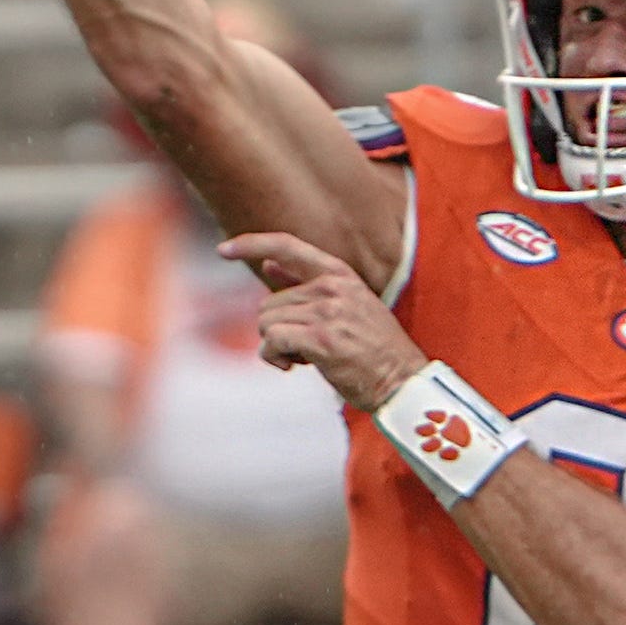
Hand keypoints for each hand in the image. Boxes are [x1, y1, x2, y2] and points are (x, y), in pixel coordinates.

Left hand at [222, 231, 425, 410]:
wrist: (402, 381)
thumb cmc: (373, 348)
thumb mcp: (347, 304)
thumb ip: (306, 283)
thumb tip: (268, 265)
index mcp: (339, 274)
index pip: (287, 245)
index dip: (252, 244)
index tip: (223, 249)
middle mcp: (332, 287)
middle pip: (268, 303)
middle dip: (277, 329)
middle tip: (307, 347)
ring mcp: (327, 312)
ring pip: (266, 324)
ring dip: (278, 346)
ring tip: (308, 357)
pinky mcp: (320, 339)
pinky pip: (271, 342)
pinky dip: (275, 358)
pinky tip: (298, 367)